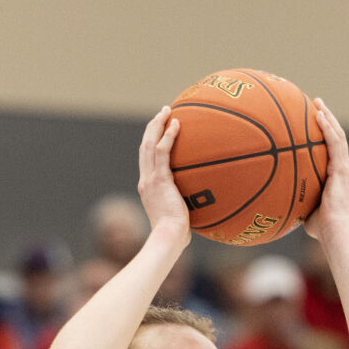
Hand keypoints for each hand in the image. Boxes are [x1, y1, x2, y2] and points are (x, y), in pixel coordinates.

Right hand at [136, 107, 190, 241]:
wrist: (168, 237)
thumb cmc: (176, 236)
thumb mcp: (180, 218)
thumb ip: (186, 208)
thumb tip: (204, 209)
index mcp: (148, 188)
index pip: (147, 161)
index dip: (151, 143)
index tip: (159, 132)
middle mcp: (145, 180)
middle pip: (144, 147)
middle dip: (152, 128)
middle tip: (161, 114)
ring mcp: (150, 179)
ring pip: (149, 145)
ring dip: (157, 125)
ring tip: (166, 110)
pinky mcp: (159, 179)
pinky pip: (162, 151)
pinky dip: (167, 136)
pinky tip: (176, 123)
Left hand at [304, 98, 348, 242]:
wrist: (334, 231)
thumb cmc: (319, 227)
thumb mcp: (305, 209)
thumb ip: (296, 200)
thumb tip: (277, 201)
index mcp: (336, 176)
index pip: (331, 150)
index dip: (325, 134)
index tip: (314, 122)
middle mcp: (342, 169)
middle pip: (336, 137)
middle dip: (327, 119)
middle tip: (316, 104)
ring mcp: (343, 168)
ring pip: (338, 136)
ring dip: (328, 117)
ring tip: (317, 103)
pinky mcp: (342, 170)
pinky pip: (335, 143)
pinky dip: (328, 128)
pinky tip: (319, 116)